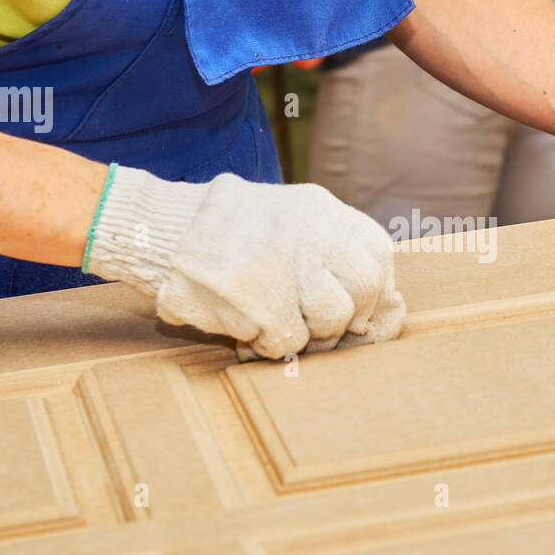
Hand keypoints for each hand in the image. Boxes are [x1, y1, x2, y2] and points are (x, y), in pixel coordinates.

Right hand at [85, 167, 404, 358]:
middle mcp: (309, 231)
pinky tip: (248, 329)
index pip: (378, 251)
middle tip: (322, 324)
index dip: (377, 287)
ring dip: (312, 334)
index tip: (361, 306)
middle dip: (351, 316)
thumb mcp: (288, 219)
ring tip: (279, 323)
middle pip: (366, 287)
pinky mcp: (257, 299)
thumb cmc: (231, 236)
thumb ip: (335, 250)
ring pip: (334, 318)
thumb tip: (394, 307)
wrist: (160, 232)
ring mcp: (283, 264)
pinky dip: (271, 344)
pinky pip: (290, 340)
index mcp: (319, 209)